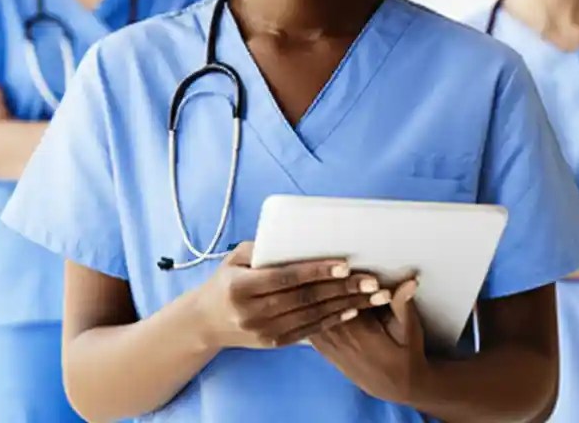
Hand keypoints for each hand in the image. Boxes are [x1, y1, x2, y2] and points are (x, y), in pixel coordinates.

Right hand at [191, 242, 391, 350]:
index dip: (316, 272)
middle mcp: (252, 312)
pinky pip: (309, 331)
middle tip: (370, 280)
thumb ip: (264, 248)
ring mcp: (264, 331)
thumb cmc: (225, 281)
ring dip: (346, 306)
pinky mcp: (274, 343)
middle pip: (305, 298)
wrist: (206, 322)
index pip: (285, 278)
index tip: (344, 265)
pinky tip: (353, 311)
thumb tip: (298, 235)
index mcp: (241, 287)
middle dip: (341, 289)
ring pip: (312, 316)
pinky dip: (333, 320)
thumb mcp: (236, 258)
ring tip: (372, 296)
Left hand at [311, 279, 427, 404]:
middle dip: (324, 287)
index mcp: (362, 334)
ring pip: (313, 318)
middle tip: (326, 270)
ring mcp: (330, 348)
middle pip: (324, 308)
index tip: (346, 268)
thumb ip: (404, 305)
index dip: (344, 285)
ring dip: (312, 299)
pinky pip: (308, 331)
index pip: (346, 303)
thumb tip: (409, 281)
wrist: (397, 387)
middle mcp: (341, 341)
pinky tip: (303, 299)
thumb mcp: (410, 331)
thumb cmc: (406, 355)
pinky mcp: (325, 352)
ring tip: (311, 278)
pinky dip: (305, 315)